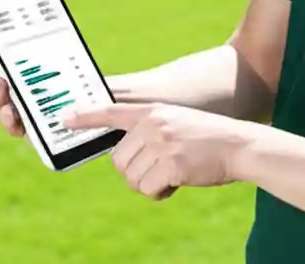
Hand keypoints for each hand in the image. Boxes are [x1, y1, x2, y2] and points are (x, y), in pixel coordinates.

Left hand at [64, 103, 257, 200]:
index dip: (86, 117)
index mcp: (153, 112)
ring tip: (172, 175)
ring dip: (149, 184)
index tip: (64, 119)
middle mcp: (153, 125)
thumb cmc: (209, 140)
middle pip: (119, 160)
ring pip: (132, 178)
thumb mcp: (177, 124)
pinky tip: (177, 183)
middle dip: (136, 173)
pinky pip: (148, 189)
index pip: (112, 112)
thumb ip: (151, 133)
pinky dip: (159, 193)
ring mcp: (162, 143)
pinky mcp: (171, 164)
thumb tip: (125, 160)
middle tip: (159, 172)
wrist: (239, 146)